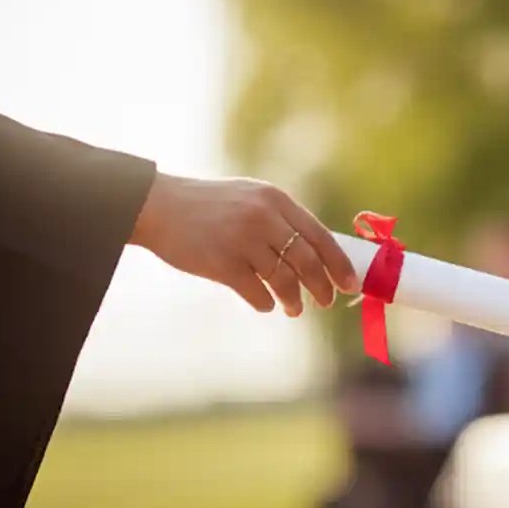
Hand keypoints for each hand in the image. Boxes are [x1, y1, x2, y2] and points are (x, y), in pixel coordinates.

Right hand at [129, 173, 358, 315]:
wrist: (158, 206)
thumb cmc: (209, 206)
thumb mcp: (250, 198)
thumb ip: (281, 220)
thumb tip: (319, 255)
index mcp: (275, 200)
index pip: (320, 235)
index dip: (339, 263)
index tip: (350, 282)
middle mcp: (263, 217)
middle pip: (308, 261)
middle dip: (322, 286)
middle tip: (327, 301)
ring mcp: (242, 240)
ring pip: (284, 280)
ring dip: (293, 300)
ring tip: (295, 309)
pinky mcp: (222, 263)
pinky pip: (256, 293)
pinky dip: (266, 302)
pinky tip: (267, 304)